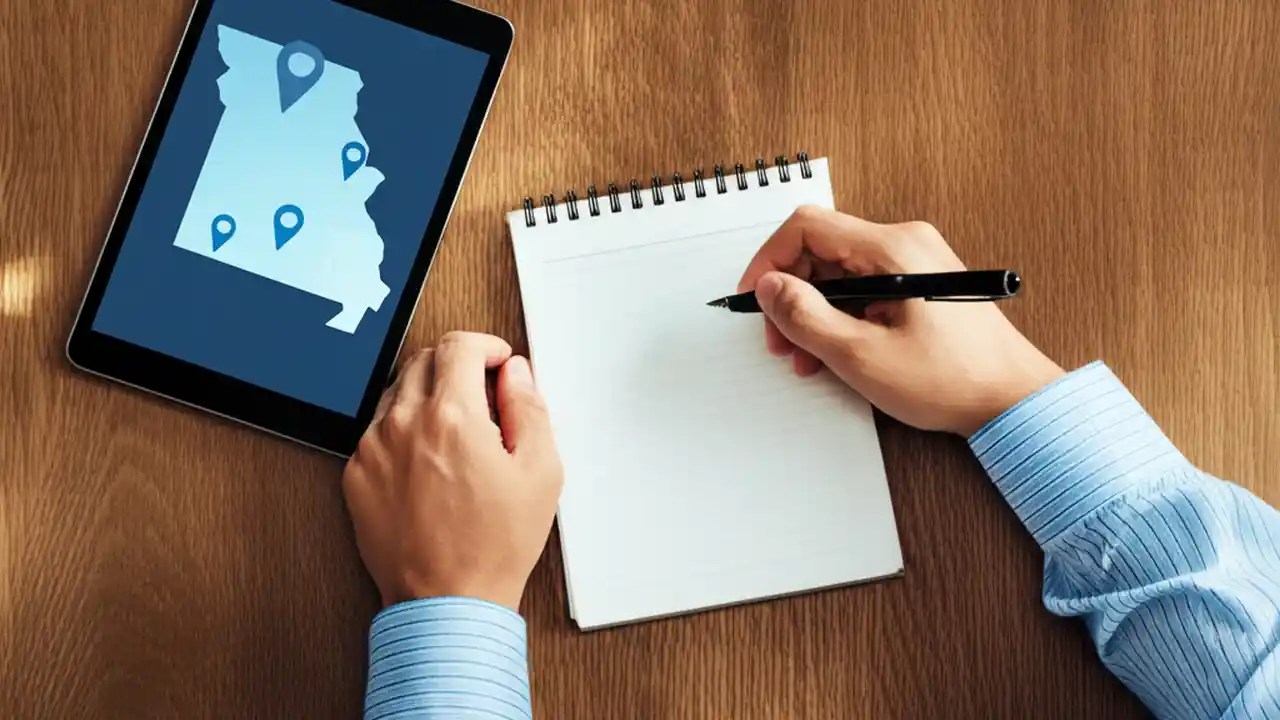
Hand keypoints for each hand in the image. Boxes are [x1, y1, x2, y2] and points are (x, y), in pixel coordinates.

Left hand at [341, 331, 562, 610]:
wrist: (446, 601)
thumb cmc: (493, 546)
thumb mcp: (540, 471)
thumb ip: (529, 408)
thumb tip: (516, 375)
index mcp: (452, 416)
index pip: (460, 345)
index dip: (486, 346)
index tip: (497, 361)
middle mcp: (404, 424)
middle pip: (424, 359)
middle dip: (457, 366)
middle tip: (482, 396)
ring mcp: (373, 449)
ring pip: (397, 392)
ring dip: (428, 395)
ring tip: (457, 434)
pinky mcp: (356, 474)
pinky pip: (378, 430)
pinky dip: (404, 430)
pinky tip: (430, 462)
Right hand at [738, 206, 1063, 435]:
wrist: (1012, 399)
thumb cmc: (956, 379)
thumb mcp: (863, 356)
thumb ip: (808, 317)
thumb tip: (771, 288)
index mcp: (894, 249)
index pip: (808, 227)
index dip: (770, 260)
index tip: (755, 296)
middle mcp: (905, 244)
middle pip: (821, 250)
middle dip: (790, 295)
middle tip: (780, 340)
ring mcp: (914, 263)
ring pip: (839, 274)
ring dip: (813, 312)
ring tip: (806, 356)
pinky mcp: (918, 284)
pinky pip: (862, 288)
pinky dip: (840, 316)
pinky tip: (834, 352)